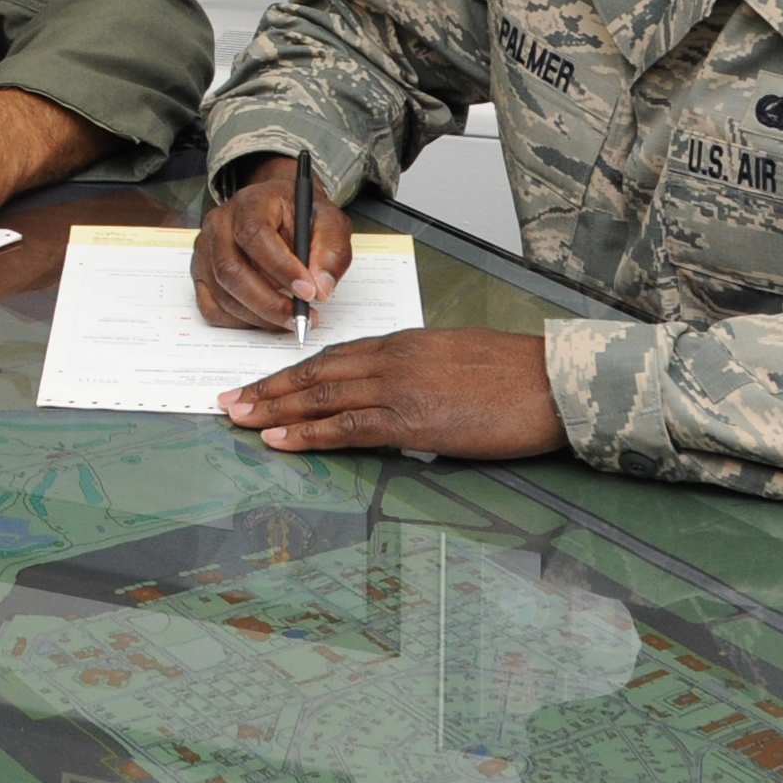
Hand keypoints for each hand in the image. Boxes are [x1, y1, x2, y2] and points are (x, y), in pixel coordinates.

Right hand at [194, 155, 351, 328]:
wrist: (279, 208)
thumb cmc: (301, 216)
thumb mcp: (329, 222)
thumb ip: (331, 251)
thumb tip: (321, 289)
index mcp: (250, 203)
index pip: (255, 235)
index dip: (281, 267)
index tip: (308, 291)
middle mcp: (219, 224)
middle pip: (231, 270)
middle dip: (269, 302)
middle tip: (301, 317)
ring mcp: (206, 250)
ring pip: (223, 293)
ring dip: (260, 316)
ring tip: (292, 318)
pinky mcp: (201, 274)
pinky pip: (212, 308)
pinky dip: (240, 322)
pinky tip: (266, 318)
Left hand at [218, 328, 562, 457]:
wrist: (553, 382)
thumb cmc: (516, 374)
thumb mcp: (457, 357)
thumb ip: (420, 368)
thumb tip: (397, 388)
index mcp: (404, 342)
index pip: (334, 356)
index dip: (292, 370)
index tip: (262, 382)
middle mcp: (393, 358)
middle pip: (315, 372)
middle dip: (267, 388)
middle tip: (229, 402)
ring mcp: (399, 387)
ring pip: (320, 396)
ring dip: (274, 409)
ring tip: (240, 420)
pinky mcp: (412, 419)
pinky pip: (347, 426)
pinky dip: (309, 433)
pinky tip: (281, 440)